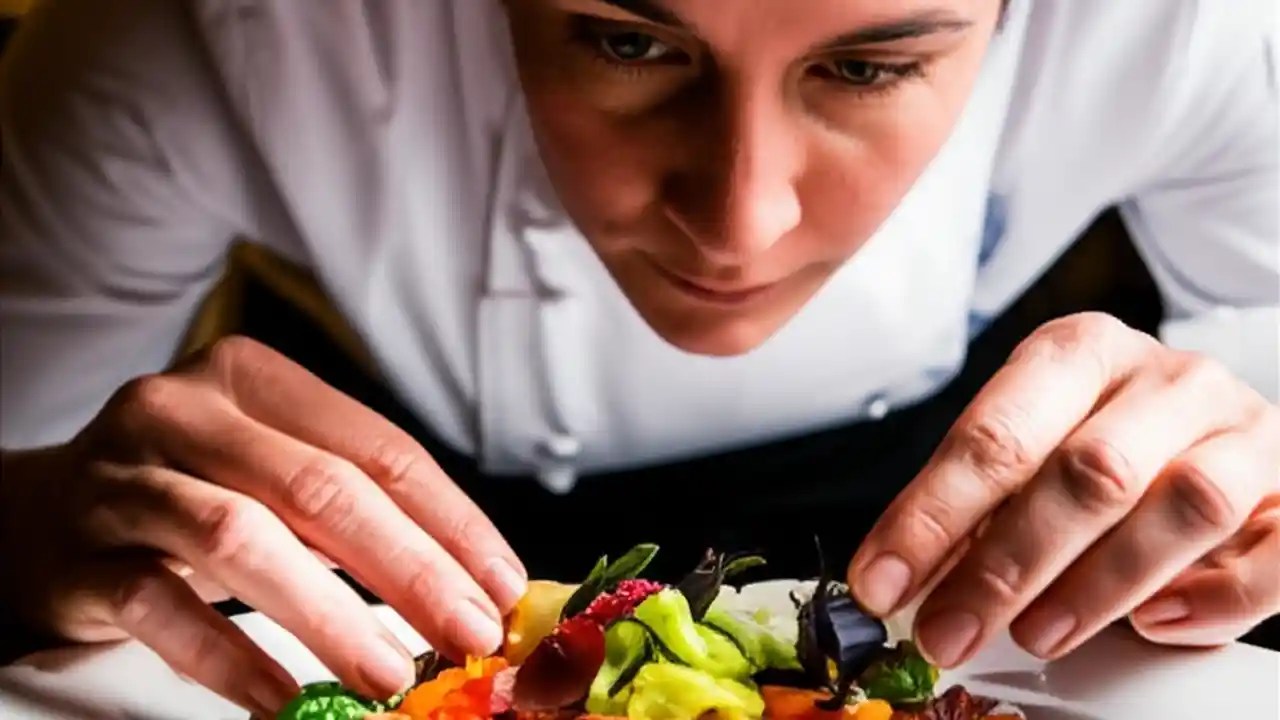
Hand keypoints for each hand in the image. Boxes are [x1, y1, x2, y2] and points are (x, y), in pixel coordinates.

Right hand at [0, 337, 527, 715]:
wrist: (38, 516)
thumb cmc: (187, 490)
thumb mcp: (270, 472)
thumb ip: (353, 509)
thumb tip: (468, 583)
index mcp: (253, 378)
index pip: (378, 449)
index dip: (450, 521)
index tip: (501, 585)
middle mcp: (184, 410)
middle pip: (319, 488)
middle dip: (409, 568)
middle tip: (466, 634)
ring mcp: (124, 479)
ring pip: (241, 539)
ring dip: (330, 614)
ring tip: (389, 674)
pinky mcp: (78, 553)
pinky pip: (159, 606)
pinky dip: (229, 656)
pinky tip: (283, 696)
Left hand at [848, 312, 1279, 666]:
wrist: (1204, 415)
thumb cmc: (1098, 430)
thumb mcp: (1027, 446)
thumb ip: (972, 509)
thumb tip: (901, 583)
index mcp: (1079, 352)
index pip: (997, 434)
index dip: (931, 516)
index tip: (883, 582)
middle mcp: (1164, 378)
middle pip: (1088, 471)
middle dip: (1005, 565)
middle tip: (949, 630)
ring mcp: (1239, 427)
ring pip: (1184, 503)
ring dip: (1100, 585)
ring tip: (1037, 634)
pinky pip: (1275, 547)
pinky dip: (1218, 597)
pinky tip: (1158, 624)